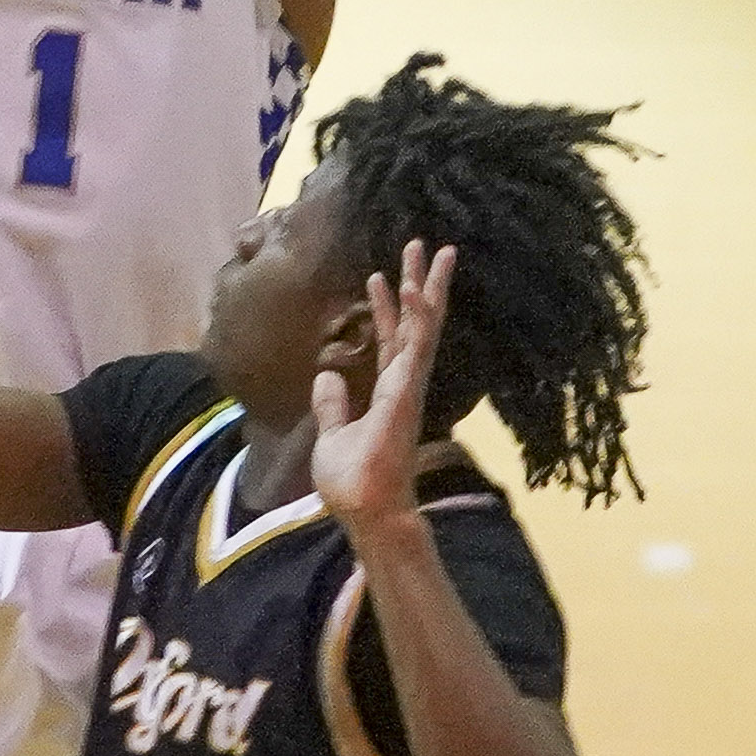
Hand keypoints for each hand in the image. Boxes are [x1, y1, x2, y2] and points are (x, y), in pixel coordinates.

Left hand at [312, 241, 457, 524]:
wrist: (367, 511)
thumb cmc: (353, 484)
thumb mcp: (332, 437)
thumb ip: (333, 407)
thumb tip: (327, 376)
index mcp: (388, 392)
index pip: (391, 340)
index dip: (388, 308)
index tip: (379, 275)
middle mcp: (403, 383)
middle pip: (414, 323)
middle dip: (418, 283)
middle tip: (422, 245)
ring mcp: (409, 385)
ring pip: (422, 325)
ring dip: (424, 286)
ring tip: (428, 249)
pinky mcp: (408, 391)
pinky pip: (414, 345)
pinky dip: (416, 315)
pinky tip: (414, 287)